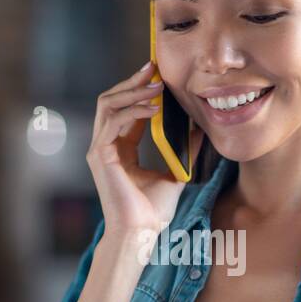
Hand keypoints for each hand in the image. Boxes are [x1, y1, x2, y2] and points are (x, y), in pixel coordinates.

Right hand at [87, 61, 205, 240]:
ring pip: (107, 104)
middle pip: (112, 99)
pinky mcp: (100, 155)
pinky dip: (133, 110)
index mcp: (120, 149)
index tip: (160, 75)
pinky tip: (154, 108)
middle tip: (154, 67)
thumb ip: (183, 151)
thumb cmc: (152, 213)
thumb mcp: (175, 174)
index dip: (141, 90)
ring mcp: (100, 149)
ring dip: (132, 90)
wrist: (140, 234)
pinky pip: (113, 120)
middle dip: (132, 81)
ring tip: (155, 85)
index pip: (126, 110)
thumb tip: (200, 131)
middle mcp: (106, 146)